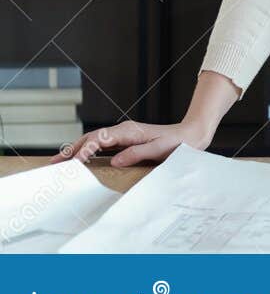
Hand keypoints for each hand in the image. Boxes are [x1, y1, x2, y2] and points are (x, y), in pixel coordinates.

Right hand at [54, 119, 211, 167]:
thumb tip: (115, 160)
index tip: (74, 162)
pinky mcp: (125, 140)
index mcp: (129, 131)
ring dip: (76, 150)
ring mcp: (123, 135)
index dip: (85, 149)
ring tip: (59, 162)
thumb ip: (138, 153)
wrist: (190, 135)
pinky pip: (101, 144)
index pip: (100, 138)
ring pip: (93, 140)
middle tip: (54, 163)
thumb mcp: (160, 149)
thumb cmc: (178, 143)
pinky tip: (79, 160)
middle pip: (91, 137)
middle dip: (72, 149)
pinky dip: (87, 151)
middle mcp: (123, 130)